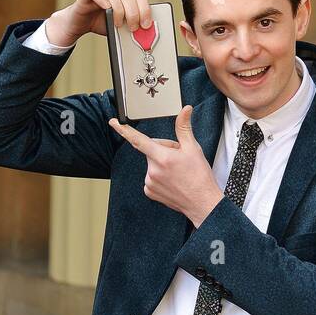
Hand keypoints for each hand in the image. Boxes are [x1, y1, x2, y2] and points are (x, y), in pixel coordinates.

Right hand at [45, 0, 152, 47]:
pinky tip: (105, 8)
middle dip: (133, 12)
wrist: (81, 24)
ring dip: (118, 9)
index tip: (146, 25)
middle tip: (133, 28)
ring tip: (118, 24)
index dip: (144, 9)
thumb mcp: (121, 27)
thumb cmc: (103, 24)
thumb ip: (132, 26)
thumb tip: (145, 34)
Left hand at [109, 106, 223, 225]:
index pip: (138, 140)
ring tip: (178, 173)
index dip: (124, 129)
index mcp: (162, 157)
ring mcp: (149, 183)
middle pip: (152, 150)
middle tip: (180, 160)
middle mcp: (152, 171)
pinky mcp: (149, 192)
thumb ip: (184, 127)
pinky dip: (160, 177)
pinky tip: (172, 181)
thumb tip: (186, 110)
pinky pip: (151, 177)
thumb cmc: (199, 177)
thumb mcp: (193, 149)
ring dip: (162, 164)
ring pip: (152, 164)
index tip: (113, 122)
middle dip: (164, 151)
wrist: (202, 204)